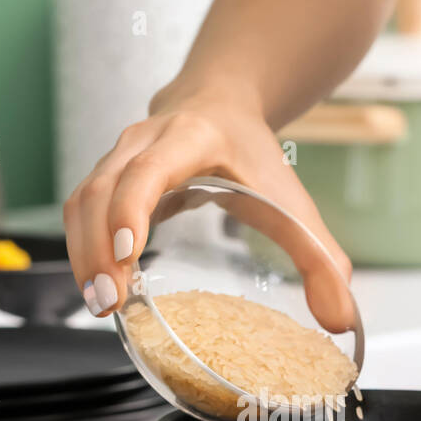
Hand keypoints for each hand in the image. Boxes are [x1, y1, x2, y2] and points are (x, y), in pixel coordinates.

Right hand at [62, 89, 354, 330]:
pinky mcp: (104, 177)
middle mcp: (142, 142)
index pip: (147, 170)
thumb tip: (342, 318)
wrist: (219, 102)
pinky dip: (81, 250)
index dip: (132, 207)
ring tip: (101, 306)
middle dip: (100, 249)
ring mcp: (116, 157)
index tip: (129, 250)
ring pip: (81, 202)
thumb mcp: (292, 201)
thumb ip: (321, 259)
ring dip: (83, 255)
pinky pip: (78, 211)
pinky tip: (98, 287)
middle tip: (111, 303)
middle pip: (102, 191)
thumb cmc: (251, 153)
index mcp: (188, 139)